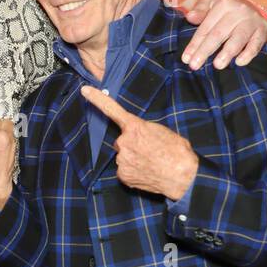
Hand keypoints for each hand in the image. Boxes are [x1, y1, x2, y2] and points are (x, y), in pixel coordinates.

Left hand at [79, 86, 197, 198]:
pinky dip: (133, 171)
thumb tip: (137, 135)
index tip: (84, 90)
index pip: (112, 109)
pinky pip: (124, 170)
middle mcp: (124, 142)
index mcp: (135, 127)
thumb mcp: (161, 131)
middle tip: (149, 150)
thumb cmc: (177, 151)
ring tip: (151, 162)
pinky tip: (146, 171)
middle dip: (132, 144)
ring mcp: (122, 160)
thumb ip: (143, 129)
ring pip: (123, 156)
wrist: (182, 176)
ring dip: (133, 158)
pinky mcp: (122, 175)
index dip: (97, 99)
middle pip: (122, 141)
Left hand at [180, 0, 266, 69]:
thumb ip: (201, 11)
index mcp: (223, 4)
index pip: (206, 27)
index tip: (186, 58)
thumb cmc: (227, 11)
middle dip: (205, 50)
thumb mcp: (212, 5)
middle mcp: (238, 11)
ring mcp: (251, 21)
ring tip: (217, 65)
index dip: (195, 43)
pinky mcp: (262, 31)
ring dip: (227, 53)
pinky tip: (239, 62)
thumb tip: (190, 17)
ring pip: (238, 39)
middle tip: (195, 65)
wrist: (252, 8)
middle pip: (218, 34)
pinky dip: (248, 54)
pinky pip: (255, 44)